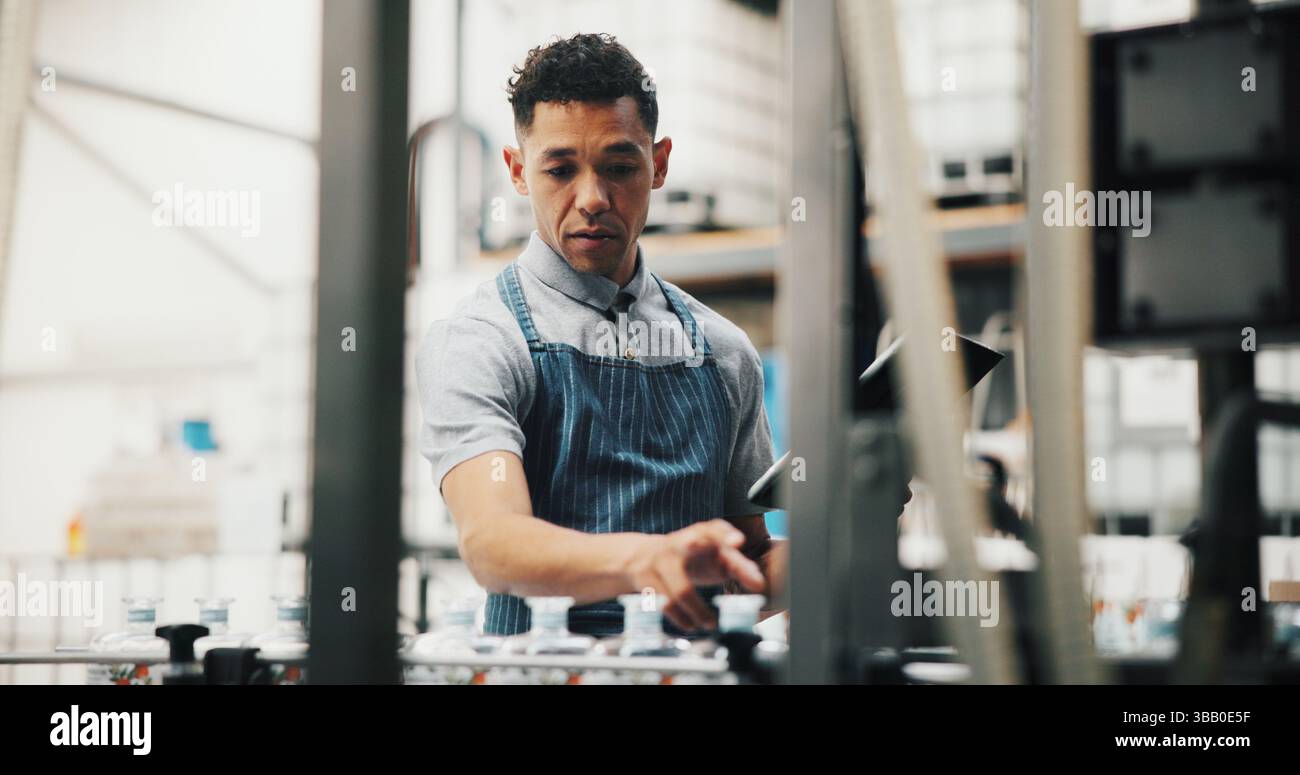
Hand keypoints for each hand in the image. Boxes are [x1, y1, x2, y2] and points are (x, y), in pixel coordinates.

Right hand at [625, 520, 765, 631]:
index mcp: (699, 534)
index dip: (724, 534)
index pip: (712, 529)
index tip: (738, 542)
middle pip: (691, 542)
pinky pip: (665, 603)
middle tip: (726, 553)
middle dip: (701, 547)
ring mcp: (660, 561)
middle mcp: (679, 543)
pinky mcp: (647, 580)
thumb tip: (759, 583)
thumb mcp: (712, 556)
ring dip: (698, 610)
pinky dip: (680, 618)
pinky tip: (690, 625)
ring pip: (681, 589)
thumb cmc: (688, 557)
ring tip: (710, 623)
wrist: (641, 556)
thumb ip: (737, 566)